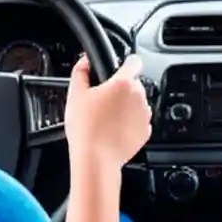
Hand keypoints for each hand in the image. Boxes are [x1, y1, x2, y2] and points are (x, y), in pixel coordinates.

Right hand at [65, 53, 151, 168]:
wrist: (96, 159)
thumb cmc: (86, 128)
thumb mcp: (76, 95)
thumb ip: (81, 71)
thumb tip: (85, 62)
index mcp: (123, 83)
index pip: (134, 62)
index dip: (126, 62)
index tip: (120, 67)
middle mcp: (139, 97)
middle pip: (133, 85)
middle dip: (121, 89)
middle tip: (103, 101)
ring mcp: (145, 115)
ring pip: (137, 103)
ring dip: (126, 106)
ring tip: (107, 118)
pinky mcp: (146, 131)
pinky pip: (139, 120)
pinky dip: (130, 122)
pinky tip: (114, 129)